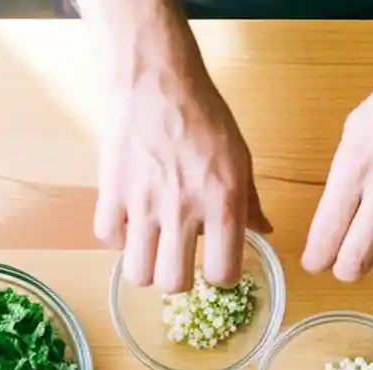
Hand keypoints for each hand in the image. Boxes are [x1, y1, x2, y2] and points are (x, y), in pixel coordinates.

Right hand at [94, 58, 270, 292]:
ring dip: (146, 265)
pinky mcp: (111, 193)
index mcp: (223, 203)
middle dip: (179, 279)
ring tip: (153, 248)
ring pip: (138, 273)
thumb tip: (264, 230)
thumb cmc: (204, 117)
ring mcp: (143, 204)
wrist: (156, 82)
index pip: (223, 274)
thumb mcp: (239, 157)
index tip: (216, 264)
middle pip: (174, 284)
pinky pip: (108, 239)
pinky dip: (118, 237)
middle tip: (181, 260)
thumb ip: (250, 201)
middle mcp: (183, 210)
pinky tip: (129, 222)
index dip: (221, 276)